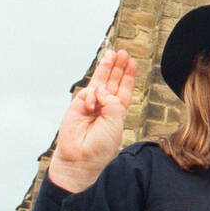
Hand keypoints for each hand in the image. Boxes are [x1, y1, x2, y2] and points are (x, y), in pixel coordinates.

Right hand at [49, 49, 136, 193]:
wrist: (81, 157)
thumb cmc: (101, 145)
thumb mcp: (116, 121)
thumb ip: (112, 102)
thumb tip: (99, 88)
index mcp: (117, 112)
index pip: (124, 89)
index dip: (128, 76)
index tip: (132, 62)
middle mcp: (104, 107)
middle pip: (112, 82)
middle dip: (117, 67)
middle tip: (122, 53)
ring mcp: (90, 105)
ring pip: (99, 82)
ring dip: (106, 68)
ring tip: (112, 54)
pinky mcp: (77, 105)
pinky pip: (87, 93)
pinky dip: (91, 96)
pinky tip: (92, 106)